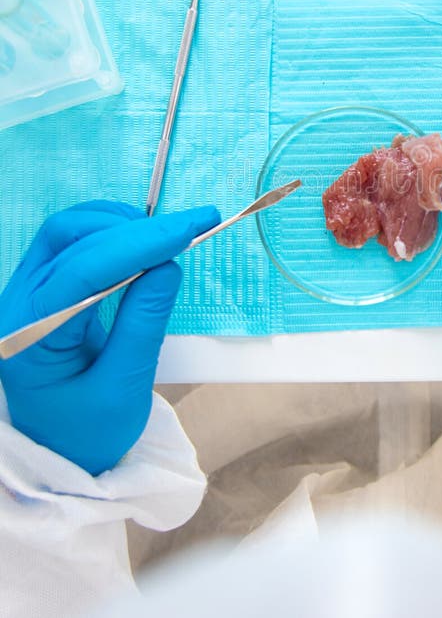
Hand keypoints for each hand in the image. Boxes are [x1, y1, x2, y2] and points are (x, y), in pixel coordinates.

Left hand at [0, 200, 219, 473]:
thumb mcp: (123, 389)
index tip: (189, 229)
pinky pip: (71, 241)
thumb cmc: (89, 430)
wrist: (62, 447)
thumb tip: (168, 265)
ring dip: (120, 224)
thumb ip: (143, 325)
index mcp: (28, 337)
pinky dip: (110, 231)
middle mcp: (15, 305)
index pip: (81, 270)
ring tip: (168, 236)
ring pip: (68, 231)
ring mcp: (24, 292)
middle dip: (137, 229)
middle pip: (71, 239)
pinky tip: (141, 241)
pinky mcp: (40, 287)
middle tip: (193, 225)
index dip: (138, 243)